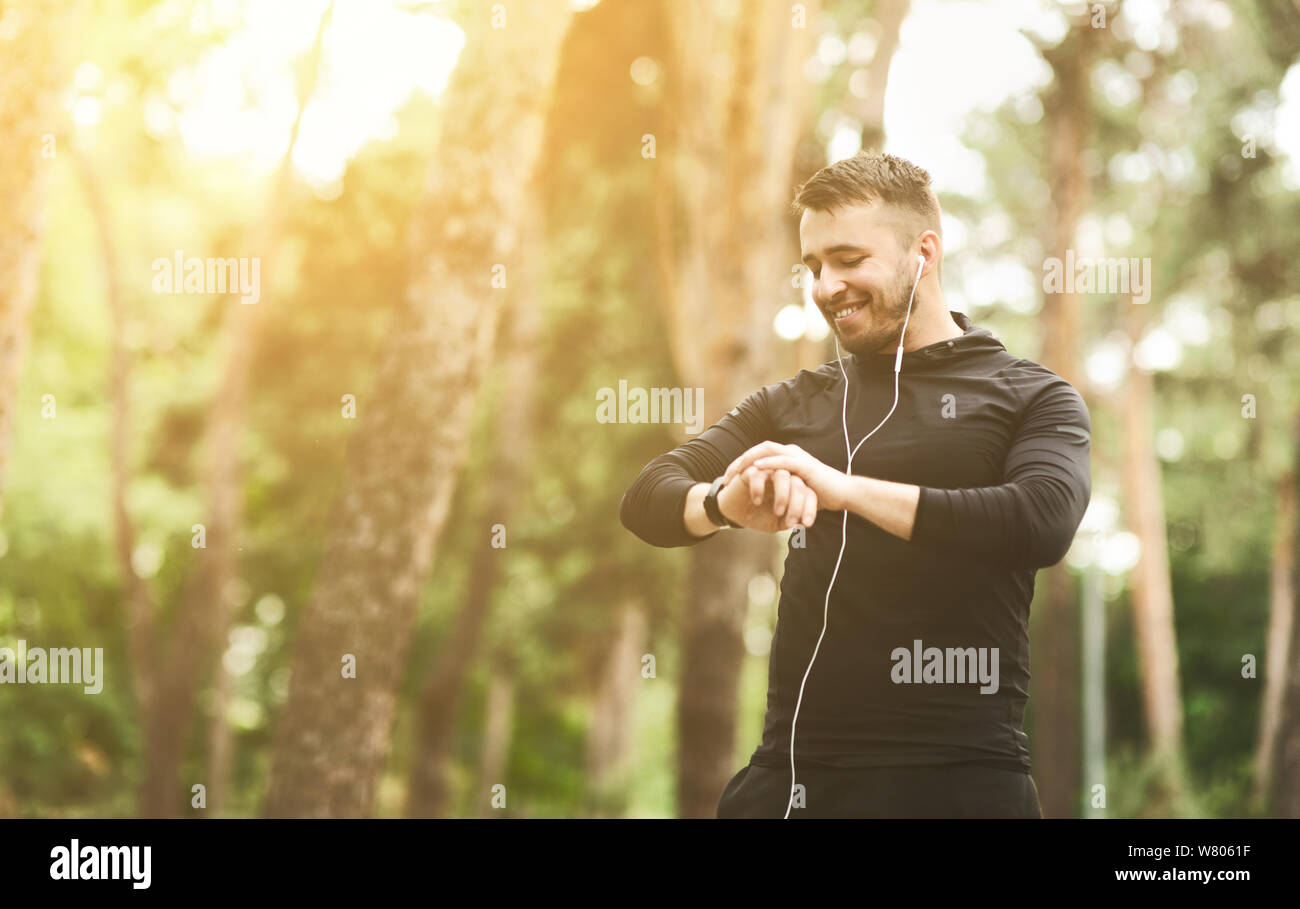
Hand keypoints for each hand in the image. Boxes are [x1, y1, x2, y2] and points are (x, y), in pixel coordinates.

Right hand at [717, 466, 817, 531]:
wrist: (735, 513)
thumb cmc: (758, 516)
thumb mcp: (777, 523)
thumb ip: (790, 521)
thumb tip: (802, 524)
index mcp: (792, 487)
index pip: (808, 493)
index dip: (809, 509)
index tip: (806, 525)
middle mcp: (783, 476)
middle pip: (798, 483)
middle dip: (797, 505)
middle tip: (790, 523)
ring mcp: (767, 471)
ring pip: (782, 474)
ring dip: (782, 495)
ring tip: (778, 512)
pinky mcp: (750, 470)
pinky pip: (758, 474)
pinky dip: (759, 489)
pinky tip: (756, 502)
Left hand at [721, 442, 853, 510]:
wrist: (844, 494)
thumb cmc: (821, 494)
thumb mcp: (796, 492)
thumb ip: (782, 490)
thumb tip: (767, 501)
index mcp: (787, 458)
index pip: (758, 456)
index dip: (741, 466)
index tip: (727, 480)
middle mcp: (790, 452)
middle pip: (758, 449)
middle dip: (739, 462)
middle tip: (726, 477)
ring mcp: (798, 457)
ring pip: (767, 450)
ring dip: (750, 460)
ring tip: (736, 472)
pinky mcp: (806, 465)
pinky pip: (784, 461)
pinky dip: (769, 463)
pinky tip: (756, 467)